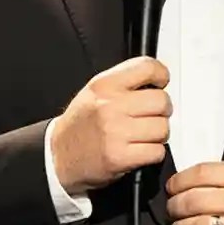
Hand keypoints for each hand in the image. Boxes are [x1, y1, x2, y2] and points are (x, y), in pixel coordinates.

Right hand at [51, 57, 171, 193]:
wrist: (60, 156)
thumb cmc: (81, 125)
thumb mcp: (95, 92)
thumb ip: (124, 82)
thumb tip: (157, 80)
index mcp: (104, 85)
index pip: (147, 67)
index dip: (161, 75)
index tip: (160, 83)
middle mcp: (110, 106)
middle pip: (162, 101)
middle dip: (162, 111)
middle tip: (151, 116)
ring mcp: (115, 132)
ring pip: (163, 128)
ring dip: (158, 135)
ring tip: (142, 136)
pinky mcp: (120, 157)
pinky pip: (157, 151)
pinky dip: (153, 153)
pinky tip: (139, 151)